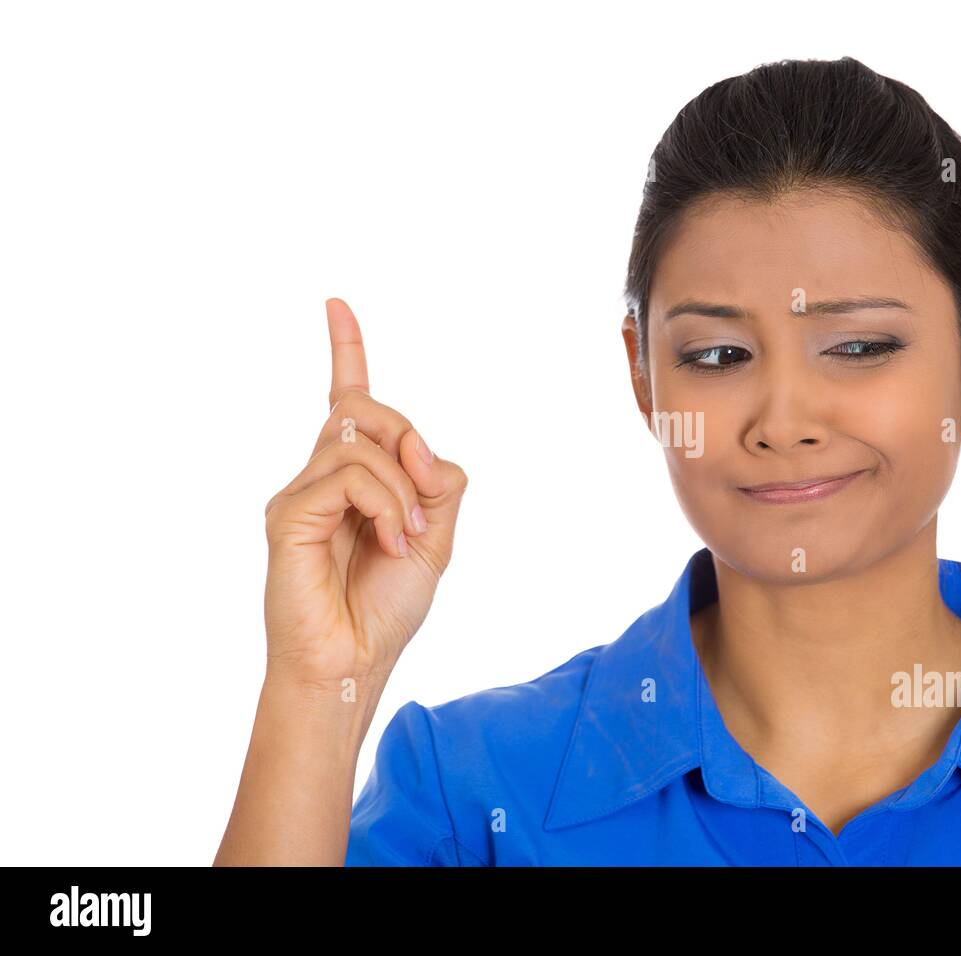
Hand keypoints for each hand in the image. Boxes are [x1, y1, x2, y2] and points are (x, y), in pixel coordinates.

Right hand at [262, 298, 467, 690]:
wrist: (353, 663)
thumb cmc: (385, 608)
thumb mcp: (435, 537)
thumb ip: (437, 483)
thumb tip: (420, 446)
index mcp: (353, 479)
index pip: (346, 402)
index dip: (346, 350)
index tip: (336, 304)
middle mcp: (319, 476)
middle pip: (367, 411)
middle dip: (408, 441)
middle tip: (422, 503)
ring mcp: (300, 494)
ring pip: (362, 443)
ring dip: (402, 489)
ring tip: (403, 538)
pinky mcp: (289, 515)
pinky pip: (348, 477)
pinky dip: (385, 505)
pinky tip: (389, 541)